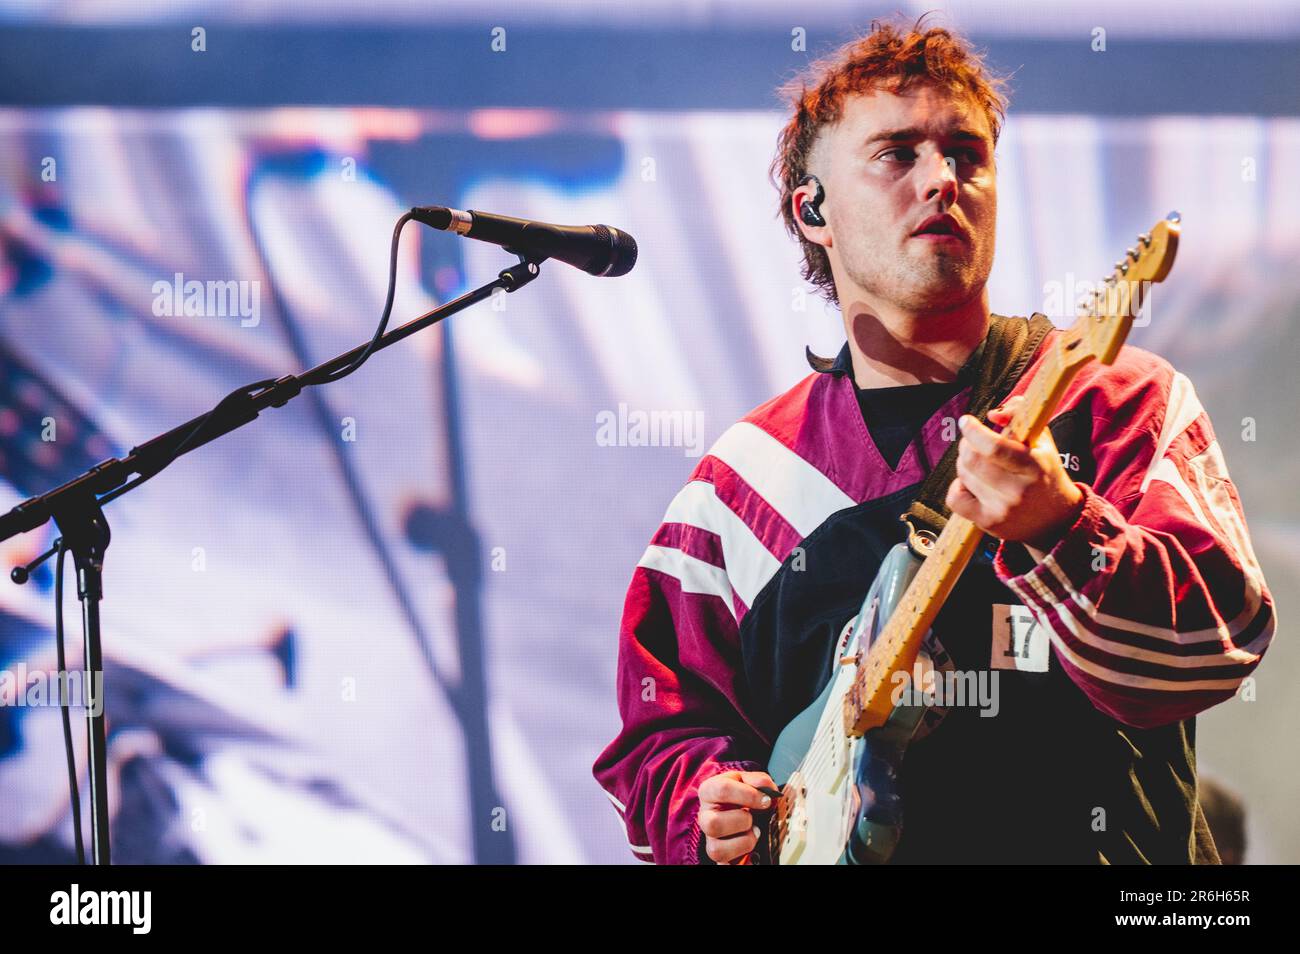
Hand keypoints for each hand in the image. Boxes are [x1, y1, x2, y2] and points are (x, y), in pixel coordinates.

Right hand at [698, 769, 775, 863]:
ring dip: (743, 842)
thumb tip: (768, 790)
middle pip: (713, 824)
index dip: (748, 795)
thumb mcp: (746, 780)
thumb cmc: (738, 793)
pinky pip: (723, 866)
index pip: (722, 790)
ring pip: (716, 849)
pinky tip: (751, 856)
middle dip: (741, 821)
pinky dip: (739, 863)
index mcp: (709, 791)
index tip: (766, 800)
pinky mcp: (719, 855)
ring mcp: (710, 838)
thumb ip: (758, 780)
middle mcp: (705, 816)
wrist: (732, 806)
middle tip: (754, 819)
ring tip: (754, 834)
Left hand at [945, 396, 1084, 551]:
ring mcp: (1002, 509)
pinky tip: (971, 485)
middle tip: (972, 443)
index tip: (966, 421)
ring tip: (979, 464)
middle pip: (972, 460)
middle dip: (967, 445)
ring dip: (964, 464)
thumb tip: (992, 415)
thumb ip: (1021, 415)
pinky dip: (958, 487)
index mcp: (1034, 466)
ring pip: (963, 476)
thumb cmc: (1045, 473)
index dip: (973, 431)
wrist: (1057, 520)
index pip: (995, 447)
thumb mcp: (1042, 442)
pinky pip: (955, 499)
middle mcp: (1018, 490)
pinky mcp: (988, 523)